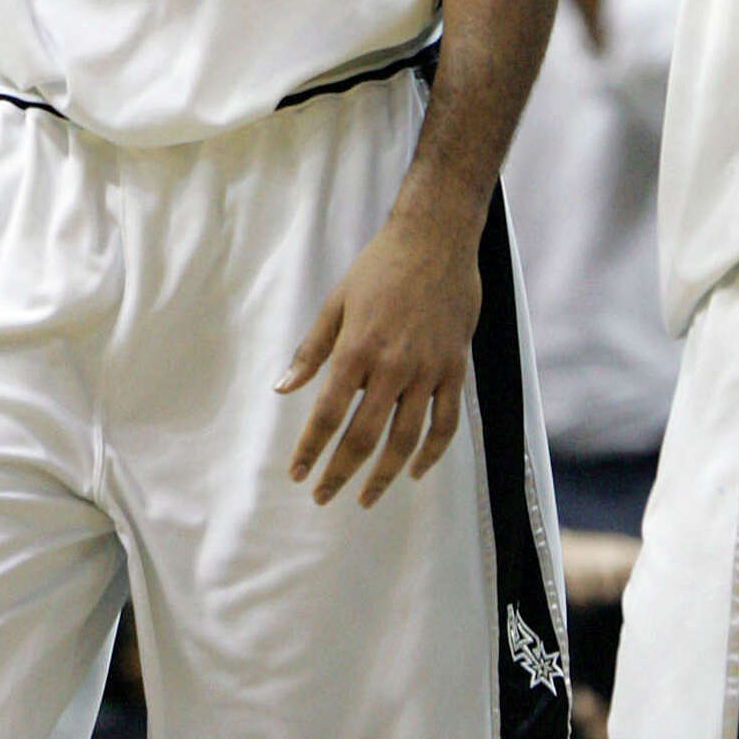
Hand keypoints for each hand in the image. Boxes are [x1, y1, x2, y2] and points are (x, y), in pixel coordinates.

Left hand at [277, 211, 480, 507]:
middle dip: (340, 472)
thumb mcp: (335, 302)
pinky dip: (431, 453)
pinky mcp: (455, 369)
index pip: (328, 414)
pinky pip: (445, 422)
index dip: (311, 449)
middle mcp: (393, 366)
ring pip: (406, 438)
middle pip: (363, 436)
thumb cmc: (379, 268)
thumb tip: (283, 389)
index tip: (298, 473)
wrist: (436, 240)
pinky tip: (414, 471)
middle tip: (323, 496)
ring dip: (383, 474)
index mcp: (357, 349)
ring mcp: (428, 370)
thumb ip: (311, 350)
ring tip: (366, 497)